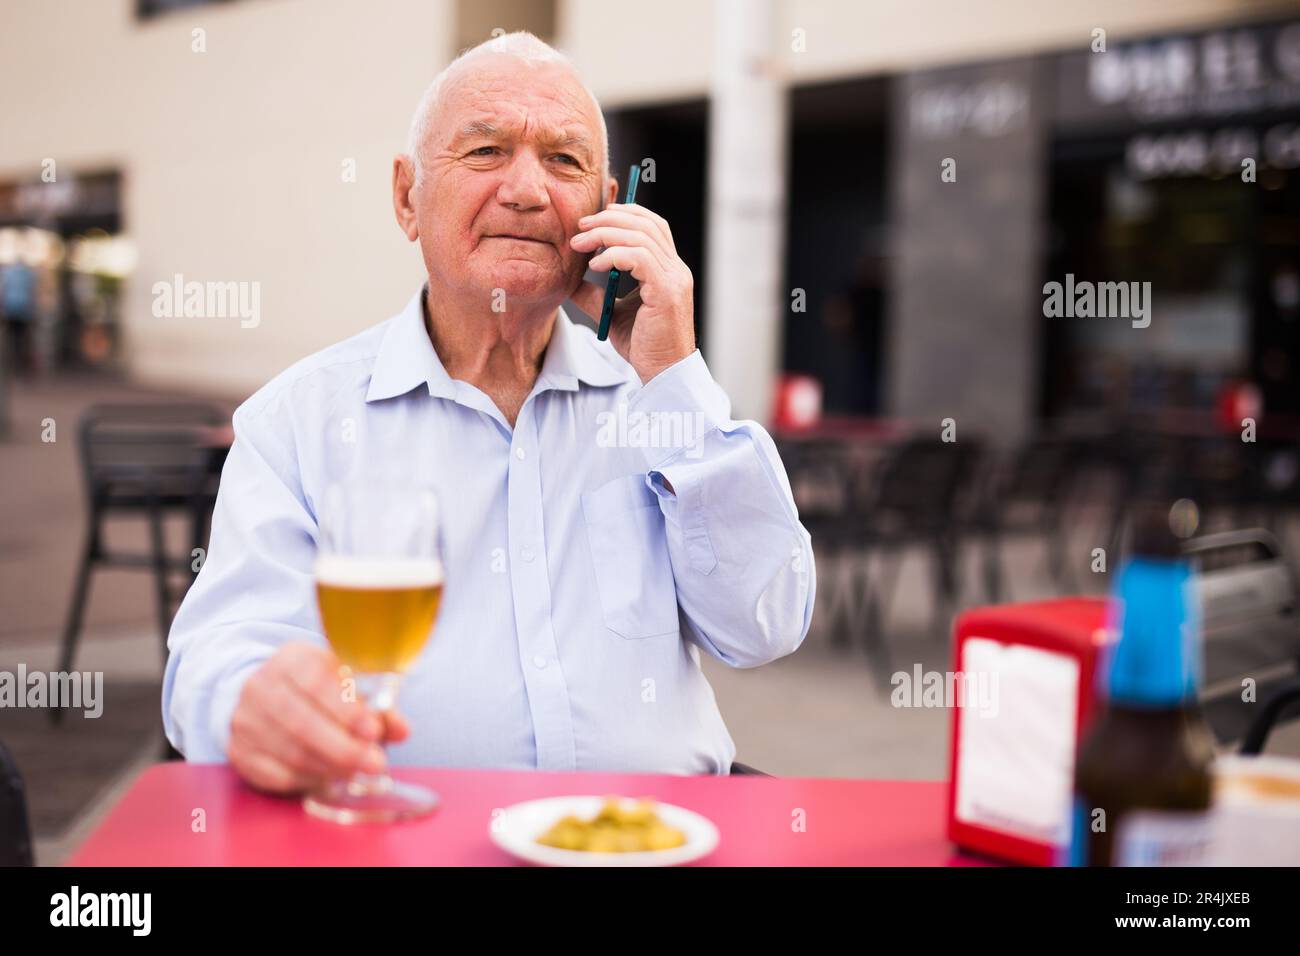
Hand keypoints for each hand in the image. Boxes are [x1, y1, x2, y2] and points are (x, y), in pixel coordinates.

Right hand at [227, 642, 409, 794]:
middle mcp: (262, 686)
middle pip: (301, 722)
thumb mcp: (345, 682)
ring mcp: (246, 720)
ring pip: (291, 751)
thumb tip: (401, 730)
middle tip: (375, 762)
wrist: (264, 695)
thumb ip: (377, 704)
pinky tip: (330, 777)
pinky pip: (277, 774)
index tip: (373, 730)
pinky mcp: (240, 752)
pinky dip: (308, 779)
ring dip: (330, 766)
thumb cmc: (317, 689)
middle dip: (343, 747)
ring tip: (358, 771)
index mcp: (292, 658)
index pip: (316, 681)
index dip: (346, 709)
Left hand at [568, 203, 695, 383]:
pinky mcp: (667, 291)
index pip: (652, 224)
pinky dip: (613, 255)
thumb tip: (570, 278)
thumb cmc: (642, 345)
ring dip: (605, 235)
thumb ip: (595, 292)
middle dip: (608, 219)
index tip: (592, 221)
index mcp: (668, 269)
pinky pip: (639, 258)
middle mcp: (676, 269)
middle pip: (645, 223)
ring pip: (640, 236)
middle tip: (580, 228)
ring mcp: (674, 278)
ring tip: (580, 246)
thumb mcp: (612, 312)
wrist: (661, 373)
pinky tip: (595, 266)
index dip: (623, 214)